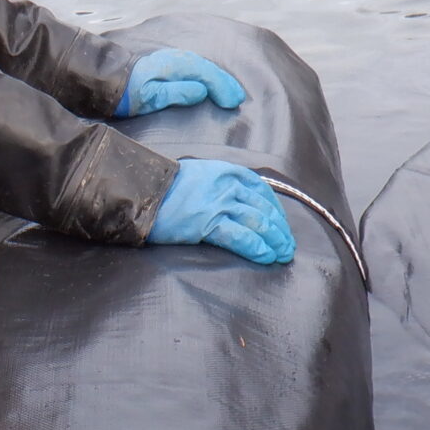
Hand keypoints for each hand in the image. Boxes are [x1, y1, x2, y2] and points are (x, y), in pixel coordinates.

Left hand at [114, 49, 247, 117]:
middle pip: (209, 69)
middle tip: (239, 100)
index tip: (232, 103)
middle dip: (225, 84)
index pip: (205, 75)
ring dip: (220, 80)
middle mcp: (178, 59)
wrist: (112, 82)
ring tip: (233, 94)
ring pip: (205, 68)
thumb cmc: (129, 93)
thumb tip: (201, 91)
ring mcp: (176, 60)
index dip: (222, 88)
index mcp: (174, 65)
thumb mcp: (151, 96)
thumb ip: (176, 93)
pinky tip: (215, 86)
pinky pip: (199, 69)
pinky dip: (211, 77)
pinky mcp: (173, 65)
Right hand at [146, 159, 294, 265]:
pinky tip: (265, 257)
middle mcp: (227, 186)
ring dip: (274, 241)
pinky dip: (256, 248)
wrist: (142, 190)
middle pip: (263, 209)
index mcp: (227, 172)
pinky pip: (241, 237)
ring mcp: (219, 204)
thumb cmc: (166, 187)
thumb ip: (220, 184)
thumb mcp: (199, 175)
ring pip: (258, 223)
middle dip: (280, 230)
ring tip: (282, 255)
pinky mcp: (208, 222)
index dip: (275, 210)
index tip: (281, 224)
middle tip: (287, 246)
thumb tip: (235, 202)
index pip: (261, 190)